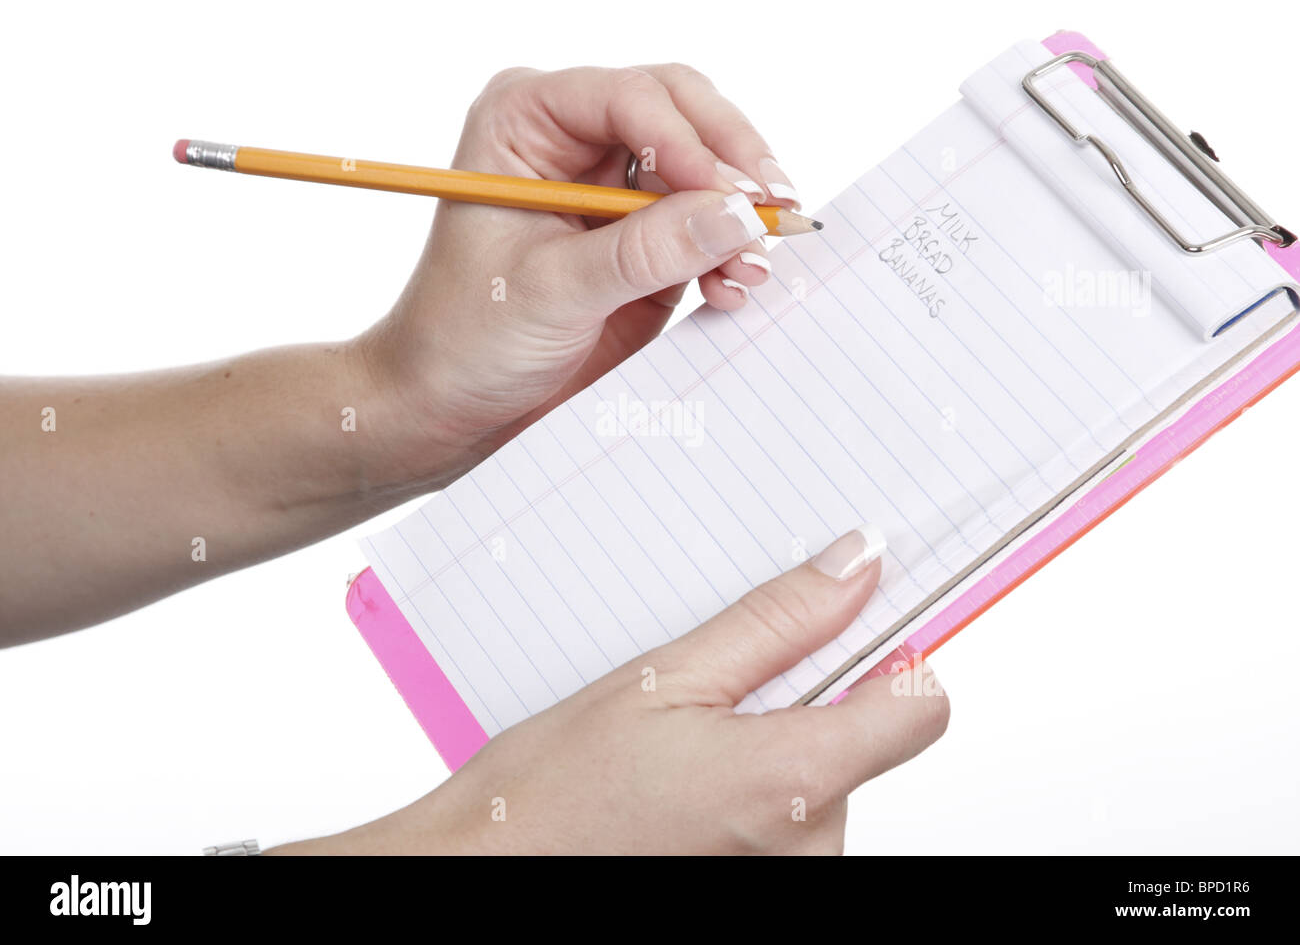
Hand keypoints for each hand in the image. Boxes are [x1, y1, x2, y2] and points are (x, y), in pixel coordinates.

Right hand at [276, 525, 948, 854]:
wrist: (483, 874)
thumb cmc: (549, 794)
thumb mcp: (660, 680)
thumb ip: (775, 624)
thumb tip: (856, 568)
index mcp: (789, 784)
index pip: (920, 708)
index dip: (898, 654)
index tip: (859, 622)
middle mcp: (807, 849)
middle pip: (862, 740)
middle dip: (802, 700)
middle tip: (716, 686)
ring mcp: (785, 880)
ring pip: (819, 777)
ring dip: (768, 745)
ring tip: (681, 740)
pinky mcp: (762, 892)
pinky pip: (788, 819)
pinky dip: (750, 787)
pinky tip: (681, 779)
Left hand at [356, 64, 805, 485]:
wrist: (452, 405)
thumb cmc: (466, 338)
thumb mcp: (552, 292)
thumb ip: (645, 251)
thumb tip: (736, 215)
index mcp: (528, 121)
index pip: (629, 98)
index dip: (689, 142)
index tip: (733, 195)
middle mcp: (574, 139)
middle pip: (682, 114)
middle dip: (731, 162)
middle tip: (774, 211)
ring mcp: (614, 189)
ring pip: (705, 168)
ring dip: (737, 214)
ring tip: (751, 266)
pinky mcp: (644, 240)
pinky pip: (706, 226)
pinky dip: (729, 251)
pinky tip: (734, 285)